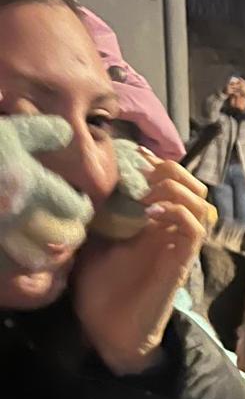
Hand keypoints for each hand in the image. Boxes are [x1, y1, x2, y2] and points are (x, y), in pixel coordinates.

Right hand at [0, 115, 93, 269]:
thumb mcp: (8, 132)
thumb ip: (40, 132)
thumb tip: (66, 132)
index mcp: (32, 185)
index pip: (75, 208)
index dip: (81, 207)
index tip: (79, 203)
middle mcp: (20, 214)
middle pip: (61, 240)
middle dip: (69, 236)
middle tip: (68, 229)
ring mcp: (1, 233)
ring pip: (37, 259)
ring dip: (47, 254)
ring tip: (48, 246)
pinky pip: (12, 265)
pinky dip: (21, 263)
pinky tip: (20, 252)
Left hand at [72, 159, 215, 375]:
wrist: (108, 331)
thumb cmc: (100, 289)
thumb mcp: (95, 240)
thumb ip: (102, 213)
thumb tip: (93, 181)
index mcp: (156, 223)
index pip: (176, 182)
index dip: (160, 164)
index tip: (134, 155)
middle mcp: (173, 232)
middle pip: (197, 188)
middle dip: (173, 172)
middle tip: (143, 176)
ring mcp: (179, 247)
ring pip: (202, 204)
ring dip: (175, 191)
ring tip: (147, 195)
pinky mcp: (180, 263)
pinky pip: (194, 229)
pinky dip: (176, 213)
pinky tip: (149, 214)